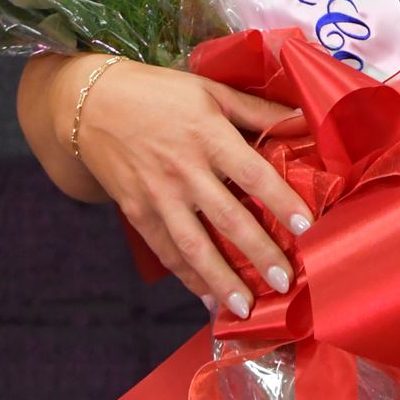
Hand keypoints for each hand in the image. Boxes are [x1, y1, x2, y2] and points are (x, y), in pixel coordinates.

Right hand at [55, 54, 312, 311]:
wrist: (92, 105)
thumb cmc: (160, 93)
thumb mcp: (210, 91)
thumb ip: (257, 111)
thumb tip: (302, 118)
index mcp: (208, 135)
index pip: (253, 173)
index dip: (280, 200)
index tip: (307, 226)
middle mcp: (185, 170)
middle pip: (228, 218)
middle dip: (259, 253)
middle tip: (285, 281)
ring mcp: (159, 195)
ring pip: (194, 245)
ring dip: (222, 278)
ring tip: (247, 307)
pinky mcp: (137, 212)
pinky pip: (167, 250)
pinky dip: (188, 277)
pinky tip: (209, 298)